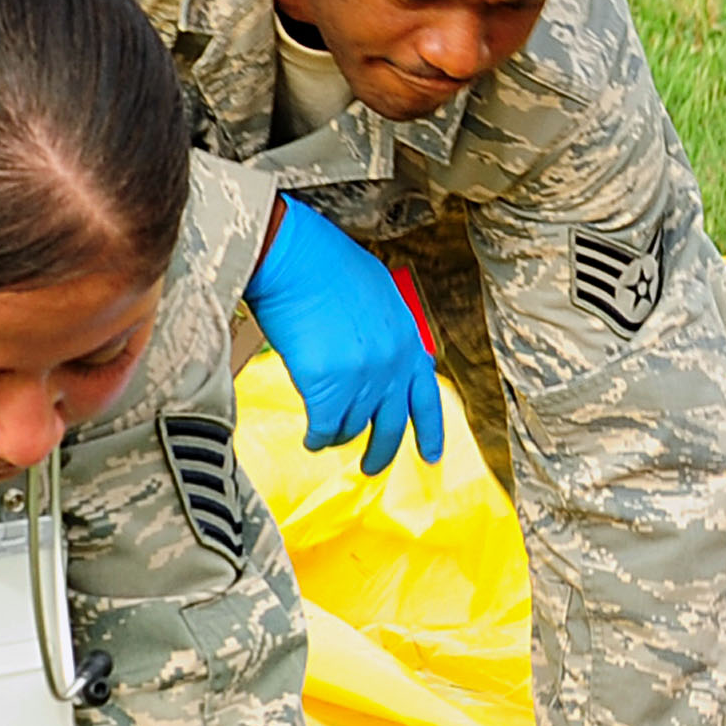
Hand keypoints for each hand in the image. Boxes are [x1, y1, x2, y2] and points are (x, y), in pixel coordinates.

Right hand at [246, 203, 447, 474]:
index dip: (430, 429)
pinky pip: (324, 428)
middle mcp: (391, 366)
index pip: (427, 397)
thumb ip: (385, 333)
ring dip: (337, 434)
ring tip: (323, 435)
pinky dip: (316, 438)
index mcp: (406, 342)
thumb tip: (376, 356)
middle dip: (382, 452)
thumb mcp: (377, 296)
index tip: (431, 456)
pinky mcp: (327, 387)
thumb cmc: (326, 265)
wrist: (294, 257)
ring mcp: (361, 378)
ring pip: (352, 427)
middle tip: (372, 468)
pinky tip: (310, 438)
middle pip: (392, 425)